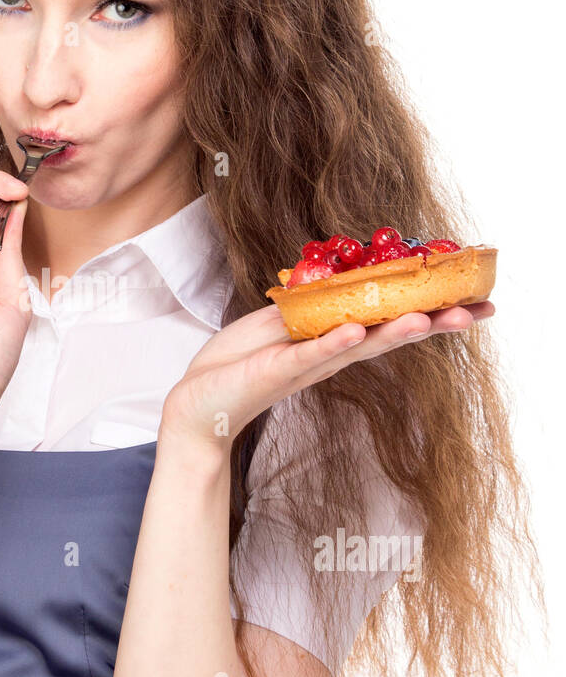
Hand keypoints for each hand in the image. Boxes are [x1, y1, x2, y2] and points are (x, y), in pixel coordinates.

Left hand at [161, 300, 495, 448]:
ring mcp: (305, 364)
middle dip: (432, 323)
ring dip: (390, 332)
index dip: (431, 311)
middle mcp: (329, 355)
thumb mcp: (282, 322)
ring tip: (424, 318)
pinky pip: (308, 355)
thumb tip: (343, 276)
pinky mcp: (275, 370)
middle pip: (389, 336)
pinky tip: (354, 331)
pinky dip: (331, 344)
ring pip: (357, 346)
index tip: (477, 302)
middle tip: (475, 313)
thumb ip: (312, 303)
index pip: (390, 321)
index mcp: (334, 339)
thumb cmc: (240, 360)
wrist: (199, 401)